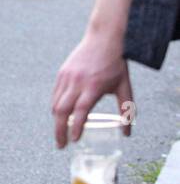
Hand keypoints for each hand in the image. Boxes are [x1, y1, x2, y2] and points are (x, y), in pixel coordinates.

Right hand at [52, 29, 134, 147]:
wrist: (103, 38)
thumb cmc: (116, 64)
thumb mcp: (124, 87)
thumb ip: (126, 110)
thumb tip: (127, 133)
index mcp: (93, 87)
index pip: (80, 111)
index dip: (76, 127)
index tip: (75, 140)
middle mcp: (77, 82)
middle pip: (62, 110)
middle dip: (59, 130)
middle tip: (61, 145)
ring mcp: (67, 77)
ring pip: (55, 104)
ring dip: (57, 121)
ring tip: (61, 133)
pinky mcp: (61, 73)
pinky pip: (55, 95)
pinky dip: (56, 107)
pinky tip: (61, 115)